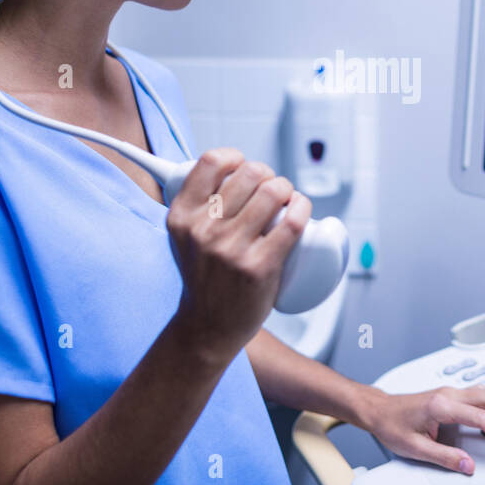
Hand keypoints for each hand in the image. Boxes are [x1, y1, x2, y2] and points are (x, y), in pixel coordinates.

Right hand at [166, 148, 311, 365]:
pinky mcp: (260, 266)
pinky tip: (300, 208)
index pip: (211, 161)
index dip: (235, 157)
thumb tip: (227, 166)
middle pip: (250, 172)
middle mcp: (203, 230)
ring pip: (274, 191)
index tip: (243, 167)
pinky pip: (292, 221)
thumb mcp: (185, 237)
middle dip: (267, 175)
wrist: (208, 327)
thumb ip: (196, 204)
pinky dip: (302, 207)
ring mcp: (231, 249)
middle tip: (270, 191)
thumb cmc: (205, 276)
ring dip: (286, 190)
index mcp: (181, 217)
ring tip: (285, 202)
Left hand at [364, 386, 484, 474]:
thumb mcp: (415, 448)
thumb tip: (467, 465)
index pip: (481, 417)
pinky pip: (478, 396)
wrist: (378, 410)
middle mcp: (448, 394)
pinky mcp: (449, 395)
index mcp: (441, 406)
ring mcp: (449, 392)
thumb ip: (444, 457)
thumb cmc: (391, 424)